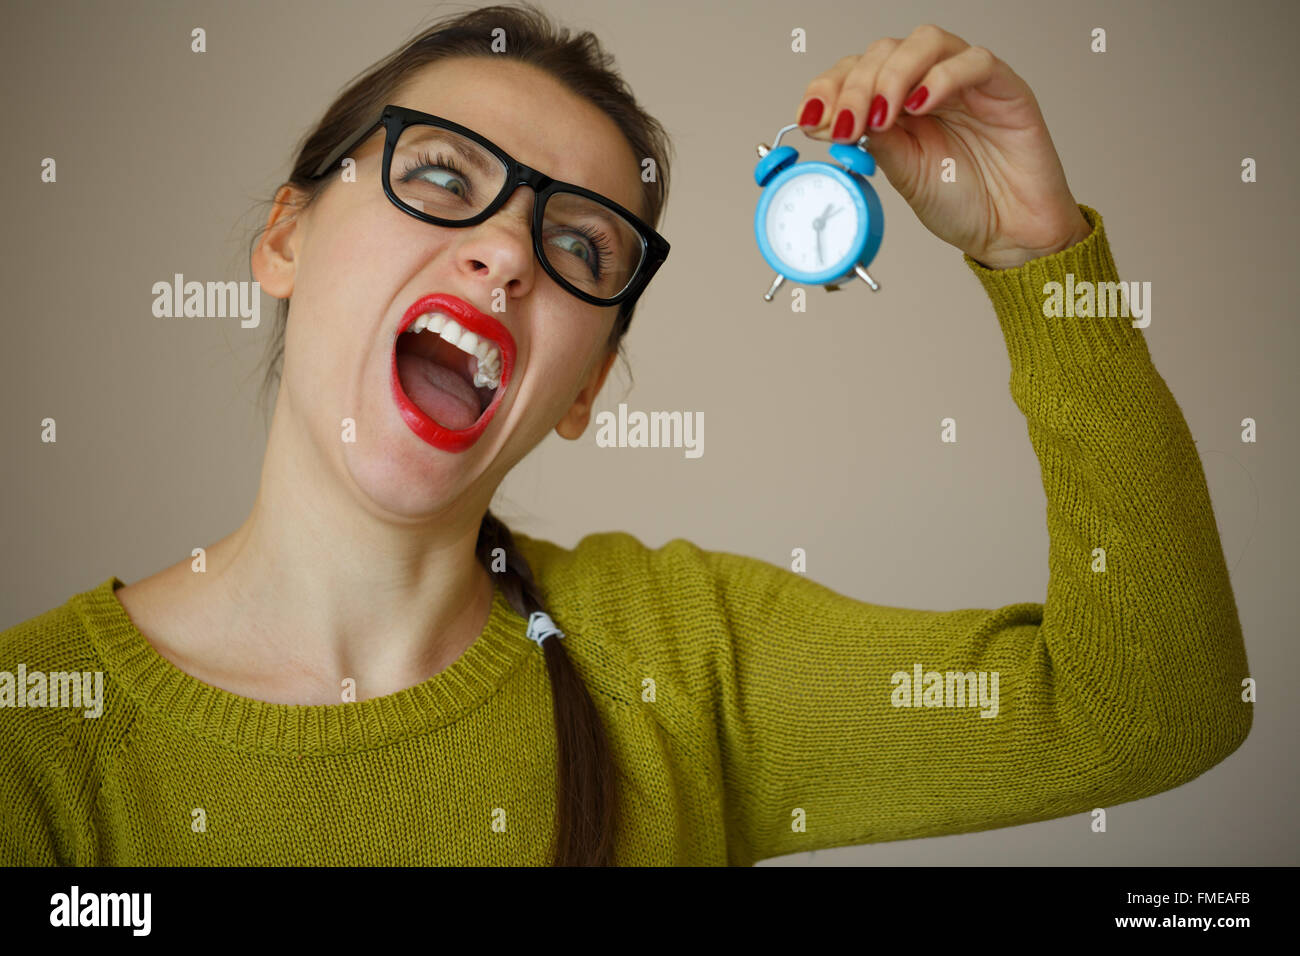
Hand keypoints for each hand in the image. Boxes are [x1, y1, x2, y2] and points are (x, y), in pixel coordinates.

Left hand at [794, 24, 1092, 269]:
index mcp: (898, 105)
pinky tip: (921, 105)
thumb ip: (875, 144)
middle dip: (855, 87)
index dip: (829, 88)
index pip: (856, 72)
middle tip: (844, 124)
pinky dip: (942, 77)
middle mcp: (929, 85)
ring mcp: (966, 82)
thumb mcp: (903, 177)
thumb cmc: (963, 203)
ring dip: (892, 75)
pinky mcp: (1003, 87)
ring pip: (924, 43)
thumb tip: (838, 122)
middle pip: (884, 52)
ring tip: (881, 116)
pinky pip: (974, 61)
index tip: (811, 120)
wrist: (1010, 232)